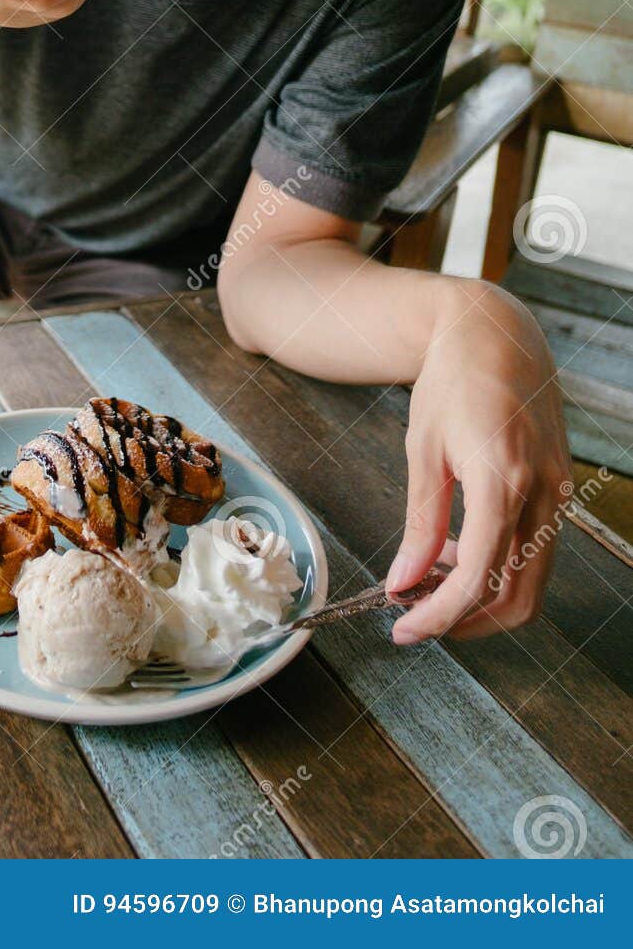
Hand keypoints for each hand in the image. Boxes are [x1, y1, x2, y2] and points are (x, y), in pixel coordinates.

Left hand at [386, 279, 571, 642]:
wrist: (495, 333)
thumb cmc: (453, 380)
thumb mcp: (423, 450)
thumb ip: (420, 523)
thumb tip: (402, 583)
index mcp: (504, 479)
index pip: (478, 579)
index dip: (439, 616)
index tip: (403, 629)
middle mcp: (543, 492)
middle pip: (517, 596)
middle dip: (466, 621)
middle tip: (416, 616)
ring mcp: (559, 492)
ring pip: (533, 580)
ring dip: (484, 596)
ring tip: (431, 579)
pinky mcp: (560, 488)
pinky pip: (538, 549)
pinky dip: (501, 566)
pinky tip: (460, 550)